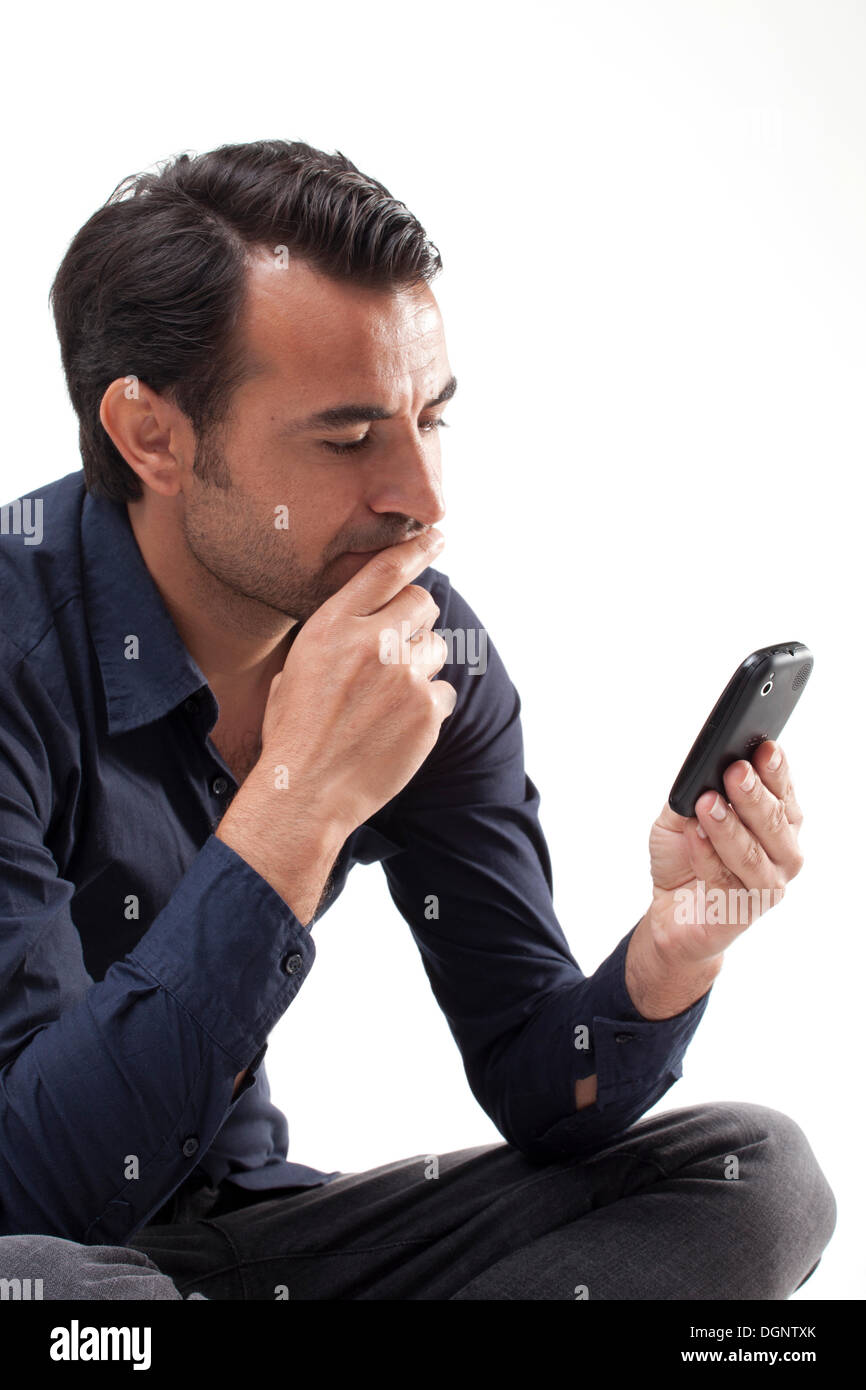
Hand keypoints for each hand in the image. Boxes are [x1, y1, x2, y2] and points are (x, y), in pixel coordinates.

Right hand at [252, 528, 456, 837]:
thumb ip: (336, 637)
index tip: (437, 535)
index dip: (416, 549)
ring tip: (389, 701)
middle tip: (399, 649)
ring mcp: (403, 676)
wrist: (305, 794)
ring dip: (421, 667)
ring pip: (436, 648)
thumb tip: (369, 620)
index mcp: (332, 627)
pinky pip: (444, 693)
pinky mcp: (427, 710)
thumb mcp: (297, 669)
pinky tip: (398, 729)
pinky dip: (428, 709)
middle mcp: (370, 642)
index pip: (384, 571)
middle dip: (416, 620)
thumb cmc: (295, 734)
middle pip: (422, 603)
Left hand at [645, 740, 804, 971]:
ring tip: (709, 802)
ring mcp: (767, 884)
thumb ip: (696, 795)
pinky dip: (707, 854)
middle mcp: (782, 853)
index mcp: (777, 823)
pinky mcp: (744, 911)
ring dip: (729, 825)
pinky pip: (725, 879)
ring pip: (752, 853)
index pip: (783, 793)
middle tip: (736, 771)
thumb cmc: (685, 856)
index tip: (764, 748)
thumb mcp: (683, 816)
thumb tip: (702, 771)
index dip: (776, 770)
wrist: (671, 912)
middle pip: (774, 822)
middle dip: (754, 794)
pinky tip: (695, 833)